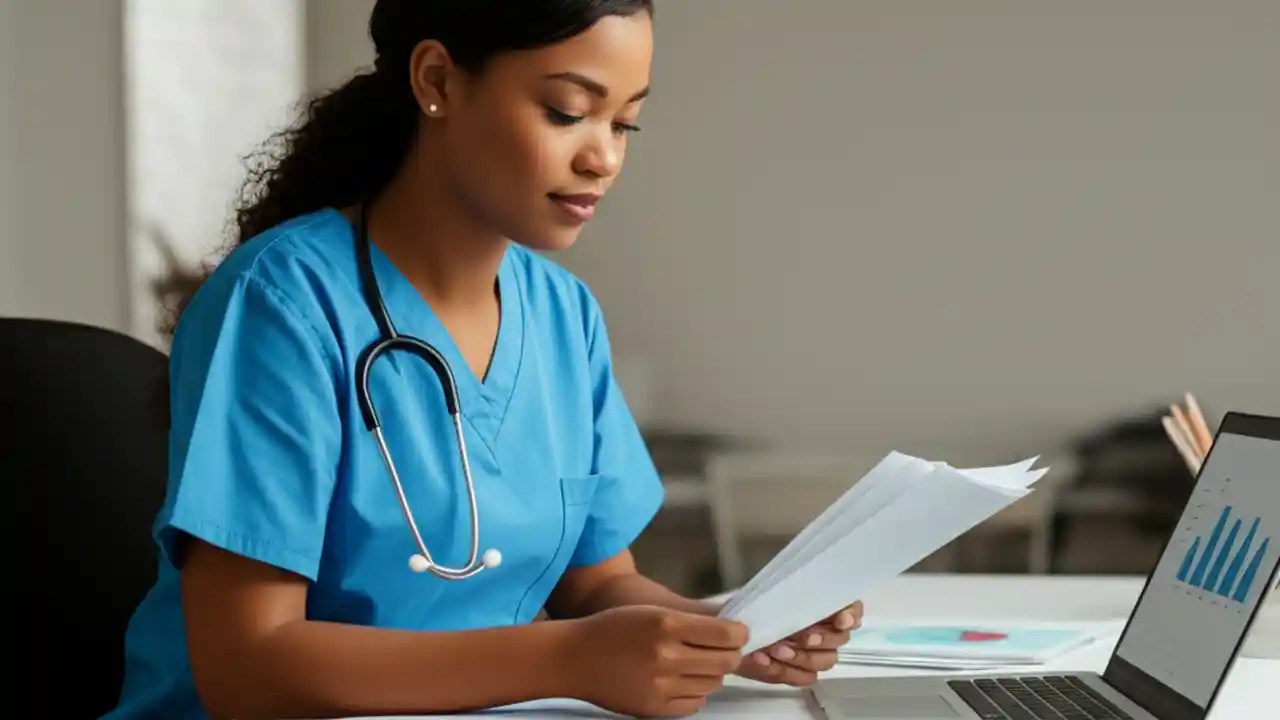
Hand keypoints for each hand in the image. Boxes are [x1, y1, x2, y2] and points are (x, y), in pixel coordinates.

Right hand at [567, 605, 748, 717]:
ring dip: (710, 673)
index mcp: (666, 623)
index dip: (739, 634)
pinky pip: (695, 703)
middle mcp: (666, 655)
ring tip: (693, 663)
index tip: (738, 633)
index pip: (726, 634)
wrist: (574, 658)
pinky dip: (694, 692)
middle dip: (730, 655)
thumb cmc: (612, 629)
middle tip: (722, 650)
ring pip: (712, 683)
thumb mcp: (652, 611)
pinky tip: (680, 680)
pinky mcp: (654, 708)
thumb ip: (691, 622)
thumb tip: (731, 636)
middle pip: (725, 662)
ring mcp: (660, 686)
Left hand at [735, 601, 863, 686]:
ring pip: (825, 661)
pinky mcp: (798, 672)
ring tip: (773, 648)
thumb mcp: (766, 593)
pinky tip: (762, 659)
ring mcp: (813, 654)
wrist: (728, 631)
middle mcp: (824, 630)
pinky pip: (802, 677)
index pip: (852, 609)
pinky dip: (782, 669)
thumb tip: (801, 593)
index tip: (840, 620)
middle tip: (798, 636)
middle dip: (821, 638)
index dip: (851, 615)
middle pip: (840, 639)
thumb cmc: (752, 607)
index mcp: (822, 606)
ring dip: (800, 656)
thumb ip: (789, 593)